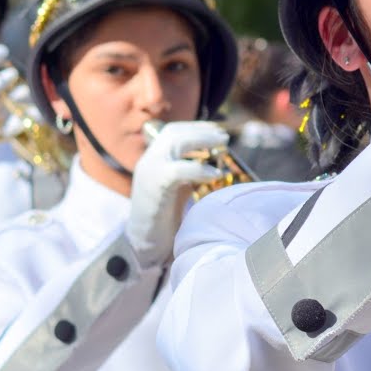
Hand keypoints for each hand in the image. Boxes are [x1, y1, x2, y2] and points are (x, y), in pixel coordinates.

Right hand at [127, 121, 229, 266]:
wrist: (146, 243)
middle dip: (201, 131)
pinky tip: (216, 174)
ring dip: (202, 141)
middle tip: (224, 137)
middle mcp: (148, 162)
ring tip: (222, 147)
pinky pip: (178, 170)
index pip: (172, 132)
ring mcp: (149, 172)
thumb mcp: (178, 187)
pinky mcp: (154, 187)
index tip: (216, 131)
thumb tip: (215, 158)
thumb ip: (190, 171)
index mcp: (152, 160)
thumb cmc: (166, 217)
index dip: (195, 128)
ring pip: (174, 143)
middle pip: (173, 133)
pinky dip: (199, 169)